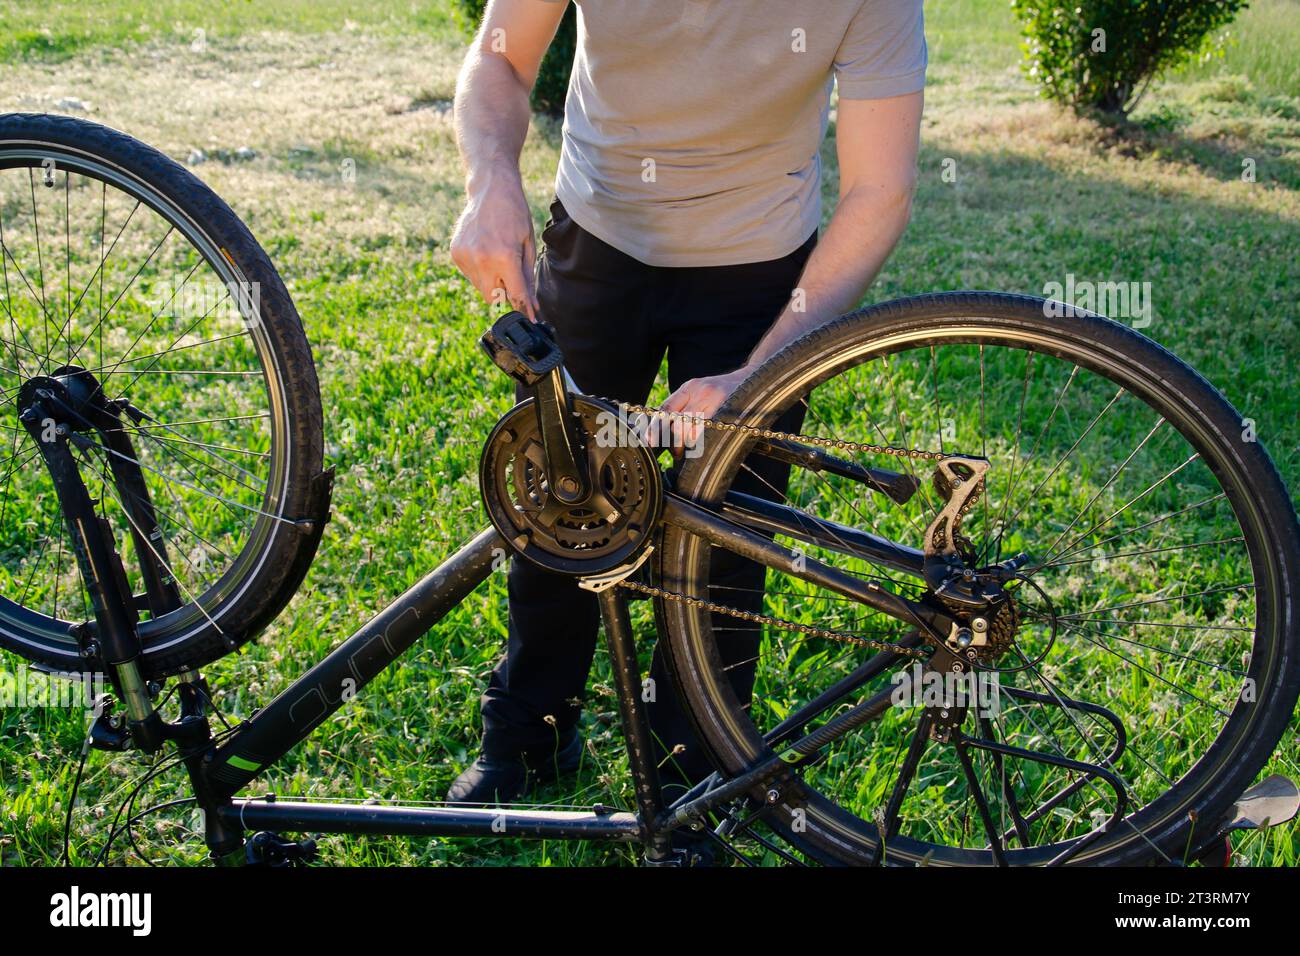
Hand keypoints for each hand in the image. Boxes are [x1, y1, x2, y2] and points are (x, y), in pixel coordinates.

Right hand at [449, 168, 538, 318]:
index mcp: (504, 257)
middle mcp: (482, 260)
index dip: (524, 308)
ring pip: (480, 288)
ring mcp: (465, 257)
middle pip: (493, 298)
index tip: (531, 320)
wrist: (490, 190)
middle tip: (510, 274)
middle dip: (503, 293)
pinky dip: (479, 271)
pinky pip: (470, 275)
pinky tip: (485, 250)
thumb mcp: (527, 245)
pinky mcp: (456, 253)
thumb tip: (531, 304)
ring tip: (496, 254)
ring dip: (491, 281)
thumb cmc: (514, 214)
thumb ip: (527, 277)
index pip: (515, 294)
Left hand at [659, 365, 754, 454]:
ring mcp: (715, 401)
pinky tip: (700, 445)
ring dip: (686, 445)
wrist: (753, 380)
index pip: (666, 408)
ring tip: (687, 450)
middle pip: (677, 422)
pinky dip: (699, 443)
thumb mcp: (699, 390)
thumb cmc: (721, 391)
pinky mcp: (727, 412)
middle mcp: (701, 391)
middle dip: (672, 441)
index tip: (649, 441)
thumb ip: (681, 404)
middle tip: (674, 452)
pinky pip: (707, 433)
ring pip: (692, 430)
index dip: (655, 427)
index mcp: (690, 387)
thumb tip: (659, 425)